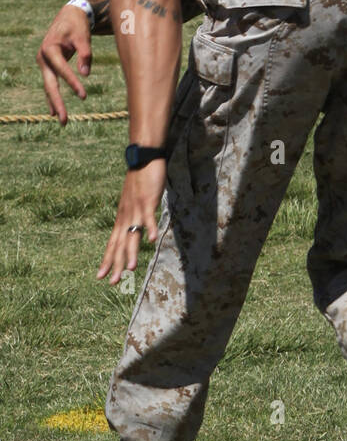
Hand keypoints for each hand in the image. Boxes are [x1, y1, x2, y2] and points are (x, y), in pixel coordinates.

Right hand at [36, 5, 91, 124]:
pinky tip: (53, 111)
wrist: (69, 15)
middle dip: (58, 103)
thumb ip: (85, 54)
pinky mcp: (49, 66)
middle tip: (65, 120)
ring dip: (55, 103)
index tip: (83, 96)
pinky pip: (51, 84)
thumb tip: (85, 74)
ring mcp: (44, 63)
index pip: (62, 70)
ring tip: (63, 121)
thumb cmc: (77, 25)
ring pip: (49, 86)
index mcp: (49, 49)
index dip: (72, 83)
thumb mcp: (83, 36)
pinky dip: (53, 97)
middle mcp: (43, 57)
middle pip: (50, 84)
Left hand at [98, 161, 165, 284]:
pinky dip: (150, 228)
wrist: (142, 158)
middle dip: (116, 263)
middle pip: (120, 243)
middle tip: (113, 282)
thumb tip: (136, 230)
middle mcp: (126, 216)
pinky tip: (152, 240)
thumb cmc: (140, 181)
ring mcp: (136, 209)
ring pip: (132, 234)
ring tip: (131, 268)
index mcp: (122, 217)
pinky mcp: (147, 201)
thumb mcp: (134, 203)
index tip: (101, 276)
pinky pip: (148, 217)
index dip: (107, 259)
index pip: (112, 243)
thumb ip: (135, 217)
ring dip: (131, 252)